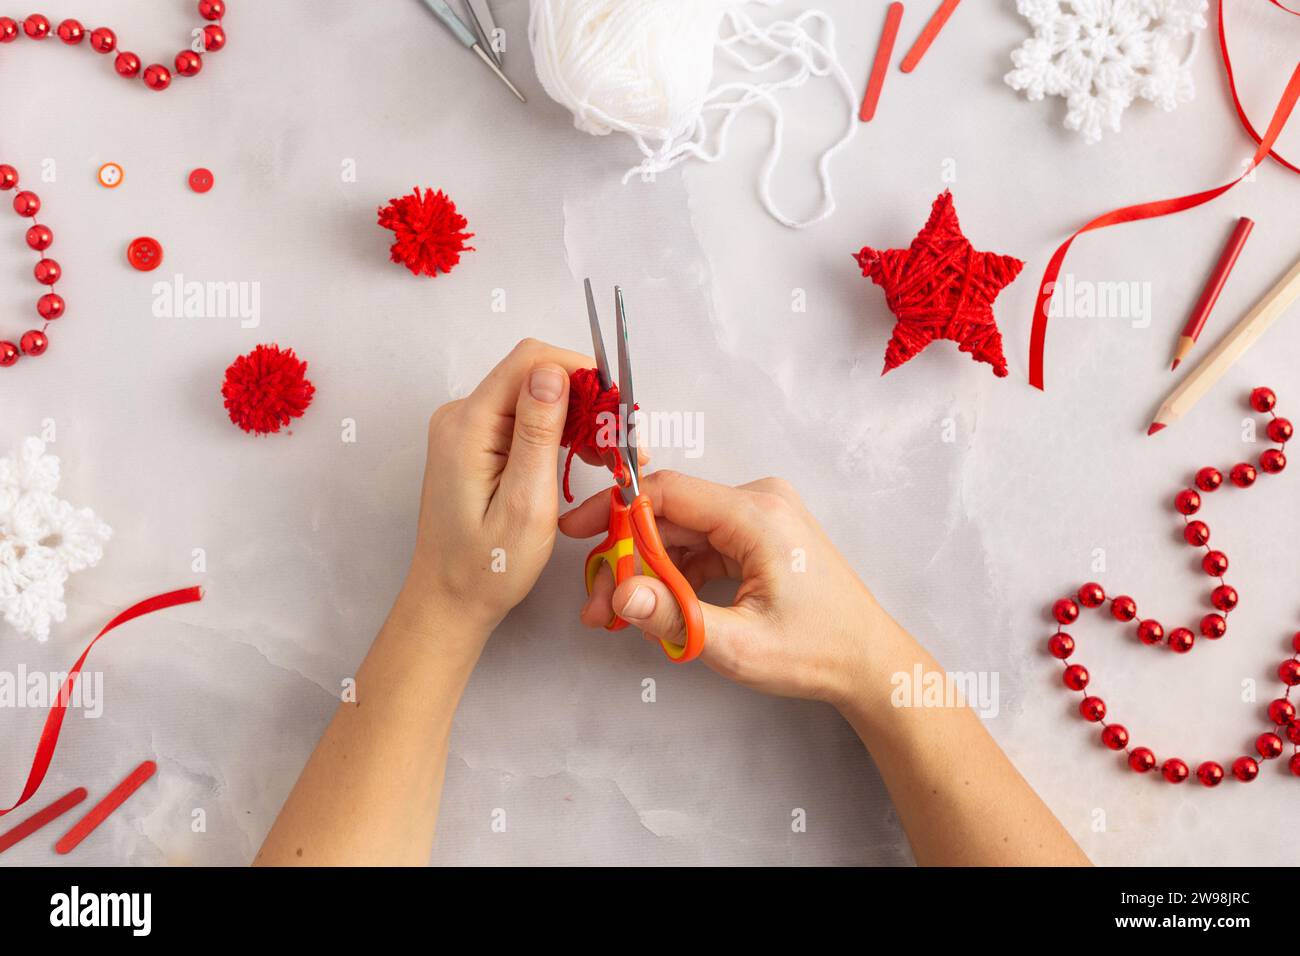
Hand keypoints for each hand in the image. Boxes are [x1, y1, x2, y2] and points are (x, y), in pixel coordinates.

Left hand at [400, 339, 592, 643]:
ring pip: (537, 396)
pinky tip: (585, 459)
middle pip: (536, 376)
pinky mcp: (477, 443)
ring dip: (579, 419)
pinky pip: (527, 418)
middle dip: (587, 401)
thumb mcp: (525, 502)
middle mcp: (462, 416)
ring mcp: (468, 428)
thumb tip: (553, 370)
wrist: (450, 600)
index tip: (618, 411)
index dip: (582, 374)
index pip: (530, 361)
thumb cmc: (487, 566)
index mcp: (468, 425)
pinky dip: (562, 433)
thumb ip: (538, 432)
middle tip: (624, 445)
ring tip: (611, 459)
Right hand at [558, 470, 896, 704]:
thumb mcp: (738, 645)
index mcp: (758, 515)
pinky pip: (701, 541)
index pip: (667, 492)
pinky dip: (673, 571)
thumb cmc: (816, 652)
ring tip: (617, 614)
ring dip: (646, 568)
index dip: (614, 510)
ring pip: (681, 530)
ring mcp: (760, 515)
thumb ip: (673, 616)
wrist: (868, 662)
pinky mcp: (759, 533)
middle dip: (626, 556)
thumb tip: (619, 594)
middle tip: (597, 604)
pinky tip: (654, 605)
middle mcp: (759, 502)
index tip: (576, 533)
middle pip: (669, 514)